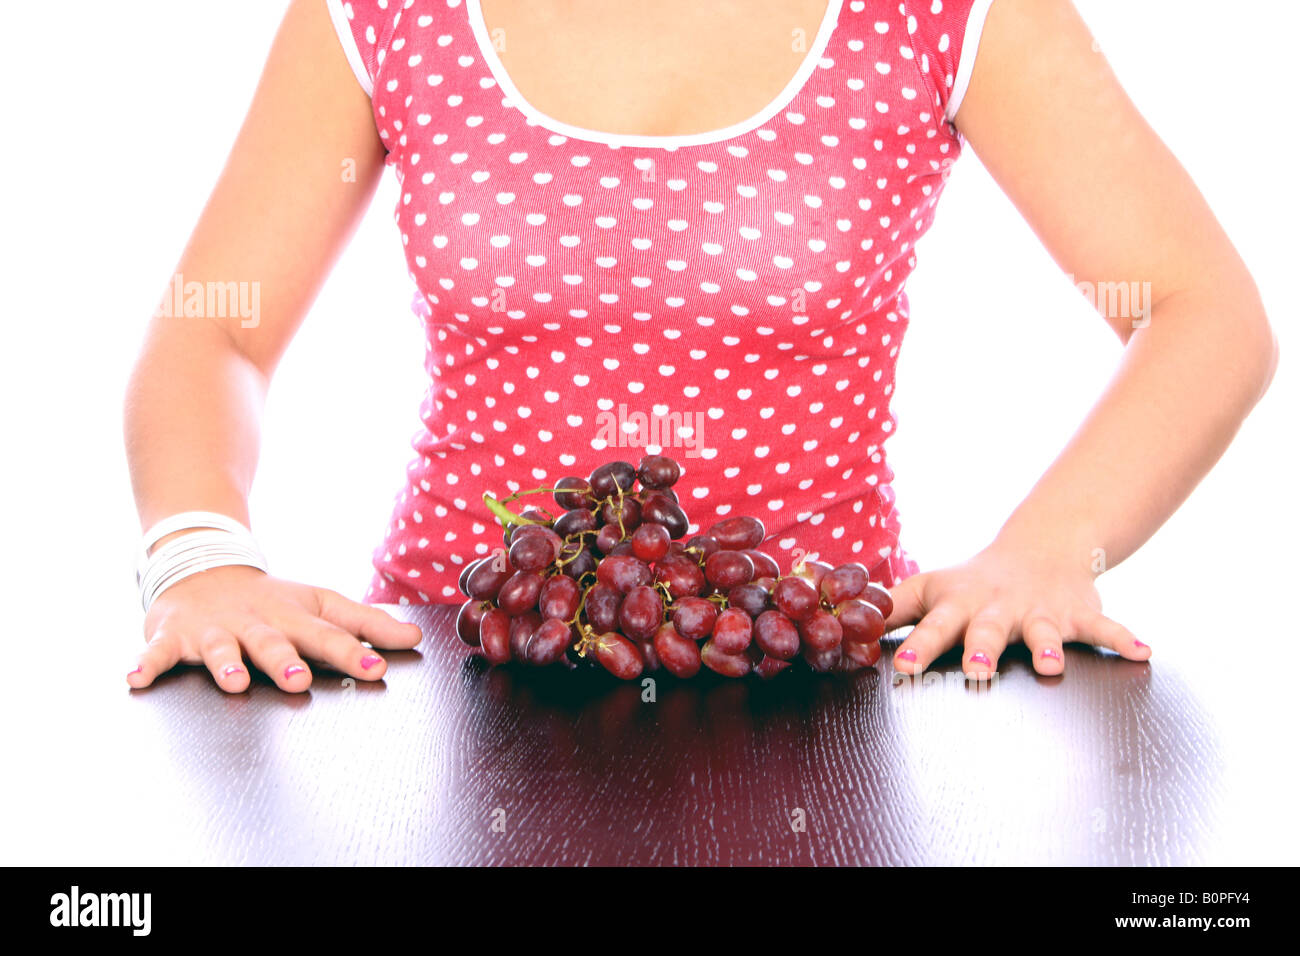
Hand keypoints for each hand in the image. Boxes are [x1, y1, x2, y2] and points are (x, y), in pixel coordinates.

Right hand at [127, 566, 423, 692]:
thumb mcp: (320, 605)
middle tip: (300, 678)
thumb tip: (415, 638)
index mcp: (295, 616)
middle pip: (274, 641)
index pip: (329, 632)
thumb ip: (366, 624)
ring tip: (235, 681)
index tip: (376, 668)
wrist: (203, 568)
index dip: (353, 650)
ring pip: (220, 647)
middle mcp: (257, 622)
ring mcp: (214, 629)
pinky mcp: (173, 635)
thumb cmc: (272, 601)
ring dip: (227, 664)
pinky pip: (156, 651)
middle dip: (287, 659)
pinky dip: (146, 663)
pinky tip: (136, 678)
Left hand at [884, 542, 1150, 677]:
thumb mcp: (928, 587)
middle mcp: (997, 607)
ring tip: (1052, 666)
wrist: (1039, 548)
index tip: (903, 670)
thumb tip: (830, 611)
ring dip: (1049, 648)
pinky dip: (1125, 638)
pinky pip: (1105, 627)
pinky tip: (1144, 653)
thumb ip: (886, 607)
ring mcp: (1040, 611)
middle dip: (981, 648)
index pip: (932, 624)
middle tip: (976, 668)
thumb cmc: (970, 583)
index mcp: (958, 603)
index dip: (918, 646)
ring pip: (1045, 632)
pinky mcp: (1078, 613)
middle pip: (987, 629)